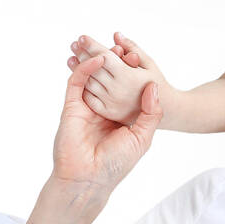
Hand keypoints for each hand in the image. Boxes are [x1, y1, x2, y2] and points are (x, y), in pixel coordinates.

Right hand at [51, 52, 160, 193]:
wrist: (89, 178)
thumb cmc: (117, 162)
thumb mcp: (142, 136)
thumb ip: (150, 112)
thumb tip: (153, 86)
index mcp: (120, 116)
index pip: (125, 87)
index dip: (131, 73)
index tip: (140, 59)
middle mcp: (103, 108)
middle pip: (108, 79)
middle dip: (115, 62)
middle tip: (125, 47)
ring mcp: (86, 107)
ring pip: (91, 77)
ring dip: (98, 59)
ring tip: (111, 45)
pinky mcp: (71, 106)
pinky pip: (77, 83)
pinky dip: (86, 68)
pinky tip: (98, 58)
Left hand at [68, 32, 167, 126]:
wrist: (167, 112)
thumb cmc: (158, 83)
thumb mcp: (150, 64)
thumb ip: (133, 49)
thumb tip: (116, 35)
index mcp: (128, 76)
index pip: (104, 56)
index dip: (92, 45)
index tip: (82, 37)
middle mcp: (118, 90)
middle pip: (93, 68)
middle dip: (82, 54)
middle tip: (75, 44)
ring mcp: (112, 102)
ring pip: (89, 82)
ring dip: (79, 68)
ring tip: (73, 58)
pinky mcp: (108, 112)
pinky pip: (90, 96)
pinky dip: (84, 85)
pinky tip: (80, 76)